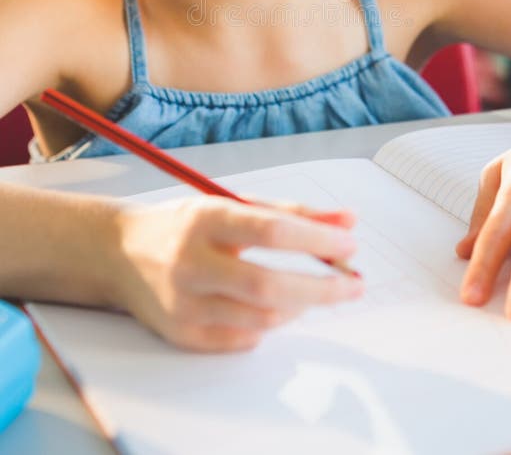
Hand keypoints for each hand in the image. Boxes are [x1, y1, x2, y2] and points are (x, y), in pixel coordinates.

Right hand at [114, 196, 361, 350]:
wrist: (121, 253)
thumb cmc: (188, 225)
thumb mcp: (232, 206)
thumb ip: (290, 213)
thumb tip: (349, 221)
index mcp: (205, 219)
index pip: (270, 230)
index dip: (316, 240)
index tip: (349, 245)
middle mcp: (190, 262)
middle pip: (267, 284)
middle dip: (321, 288)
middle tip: (353, 285)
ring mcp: (182, 302)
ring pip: (259, 317)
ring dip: (298, 306)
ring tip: (312, 292)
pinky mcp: (180, 333)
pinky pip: (241, 339)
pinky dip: (268, 324)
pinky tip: (277, 308)